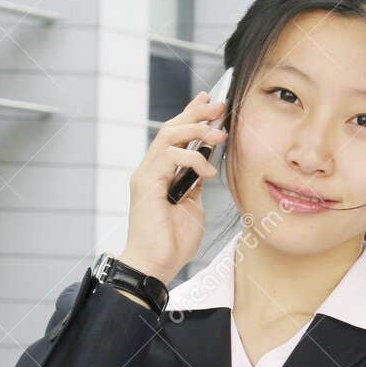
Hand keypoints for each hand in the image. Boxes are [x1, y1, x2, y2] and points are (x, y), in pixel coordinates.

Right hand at [123, 91, 228, 282]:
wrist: (156, 265)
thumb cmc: (172, 241)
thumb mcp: (193, 206)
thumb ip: (196, 184)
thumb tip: (207, 165)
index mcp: (162, 173)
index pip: (176, 135)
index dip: (192, 114)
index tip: (210, 101)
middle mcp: (151, 169)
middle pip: (171, 128)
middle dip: (196, 112)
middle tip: (219, 104)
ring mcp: (146, 175)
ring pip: (167, 136)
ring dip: (195, 130)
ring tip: (219, 134)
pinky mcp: (146, 184)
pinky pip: (169, 157)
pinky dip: (191, 159)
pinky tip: (207, 171)